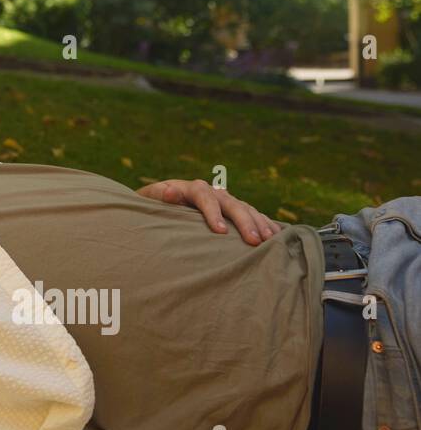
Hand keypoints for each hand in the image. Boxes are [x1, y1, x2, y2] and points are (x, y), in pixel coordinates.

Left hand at [136, 179, 280, 245]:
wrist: (162, 200)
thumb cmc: (154, 204)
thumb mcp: (151, 198)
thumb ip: (160, 196)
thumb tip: (171, 191)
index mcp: (193, 188)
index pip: (205, 197)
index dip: (213, 213)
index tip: (220, 232)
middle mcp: (213, 192)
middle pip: (232, 203)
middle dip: (244, 222)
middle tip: (254, 241)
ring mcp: (226, 200)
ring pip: (247, 209)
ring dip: (259, 223)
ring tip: (269, 240)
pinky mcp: (234, 210)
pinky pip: (254, 215)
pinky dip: (265, 223)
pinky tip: (278, 236)